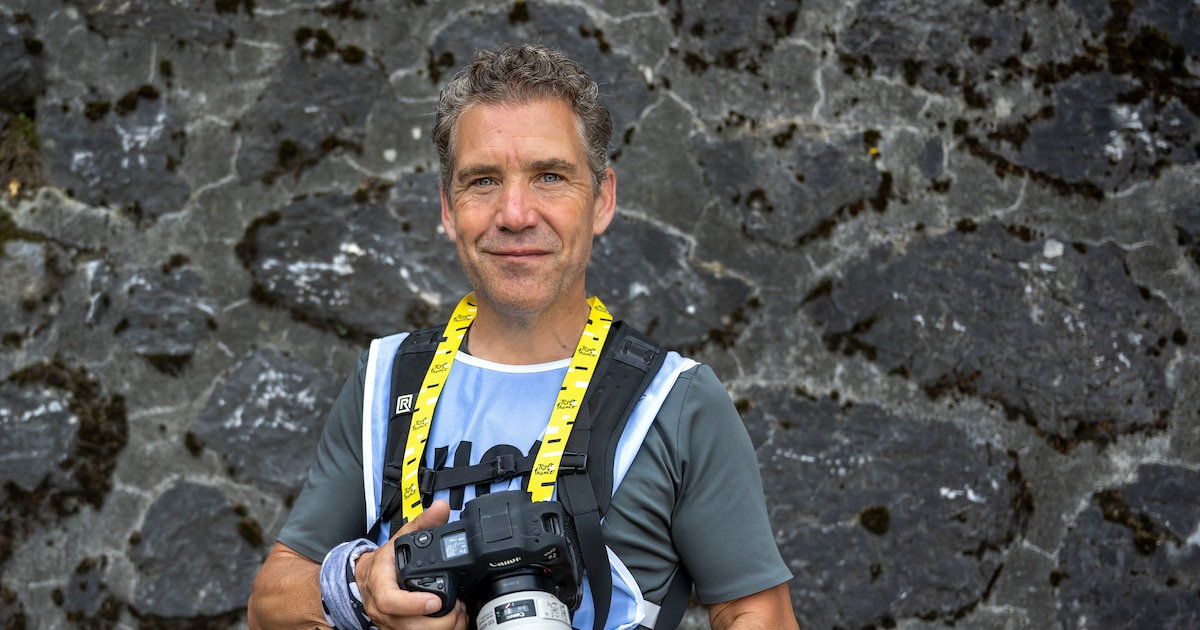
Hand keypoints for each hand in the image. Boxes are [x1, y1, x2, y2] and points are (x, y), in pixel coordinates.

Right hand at [355, 501, 468, 628]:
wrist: (365, 578)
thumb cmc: (384, 562)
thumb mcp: (401, 538)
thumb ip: (423, 523)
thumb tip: (441, 508)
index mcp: (380, 583)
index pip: (390, 600)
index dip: (412, 604)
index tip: (435, 601)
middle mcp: (382, 607)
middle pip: (406, 624)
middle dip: (436, 623)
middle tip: (457, 611)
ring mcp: (390, 621)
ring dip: (440, 629)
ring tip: (459, 616)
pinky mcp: (398, 629)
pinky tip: (452, 623)